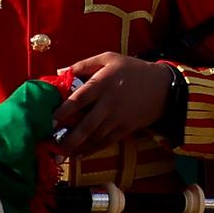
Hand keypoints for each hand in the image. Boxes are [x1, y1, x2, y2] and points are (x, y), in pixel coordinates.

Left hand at [55, 51, 174, 147]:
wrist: (164, 86)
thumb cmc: (133, 69)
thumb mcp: (109, 58)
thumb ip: (83, 65)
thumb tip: (60, 72)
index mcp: (103, 83)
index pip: (79, 99)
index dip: (64, 110)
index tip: (49, 120)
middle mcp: (110, 103)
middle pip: (87, 124)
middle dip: (69, 137)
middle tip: (52, 144)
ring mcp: (119, 118)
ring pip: (96, 136)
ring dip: (78, 146)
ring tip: (62, 153)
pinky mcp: (126, 128)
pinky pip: (107, 141)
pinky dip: (93, 149)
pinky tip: (80, 154)